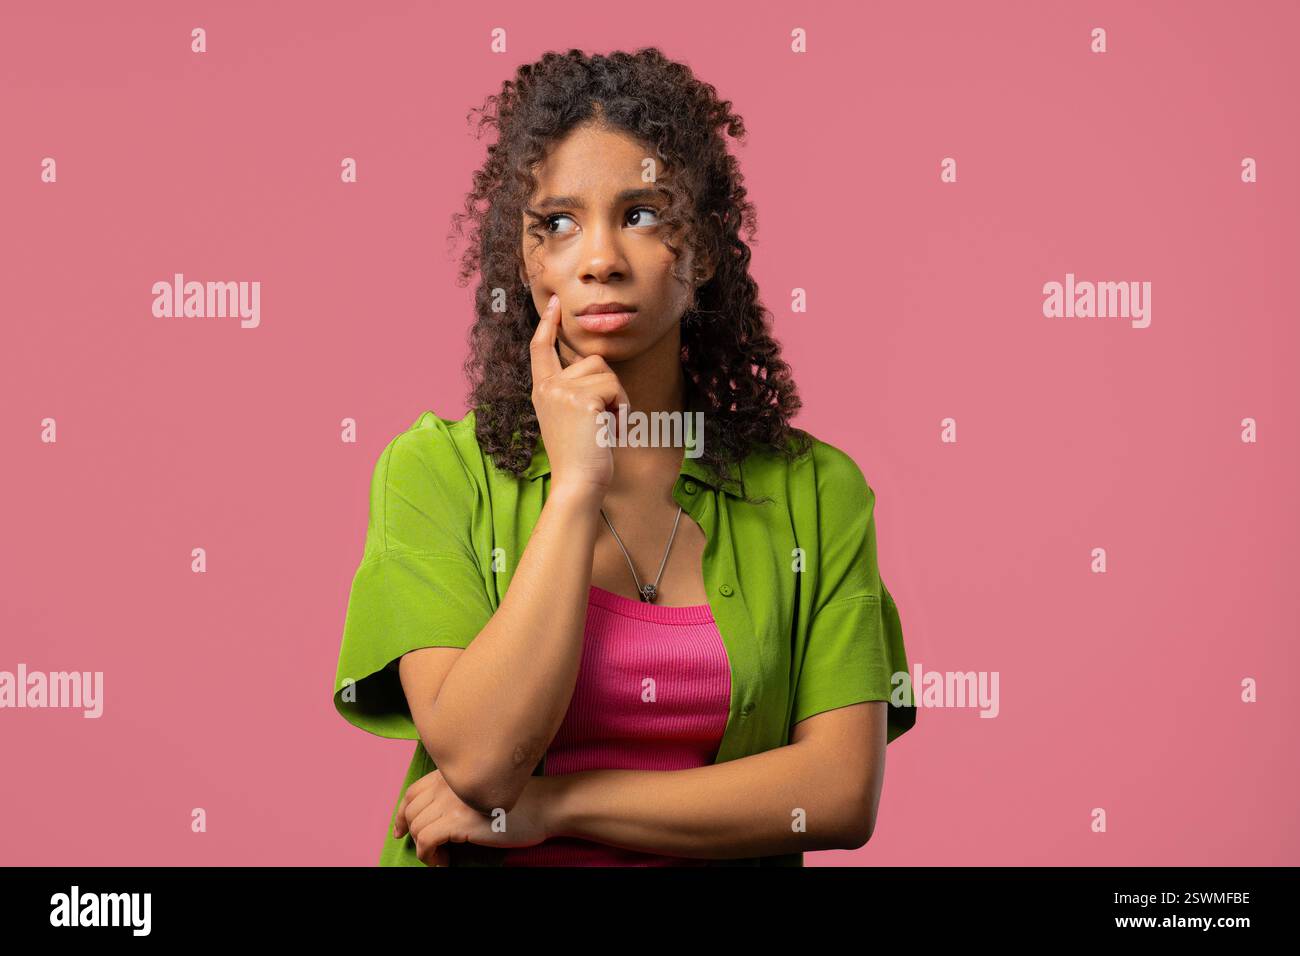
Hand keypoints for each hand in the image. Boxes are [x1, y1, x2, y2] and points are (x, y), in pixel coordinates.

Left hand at [392, 768, 552, 865]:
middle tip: (431, 851)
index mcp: (453, 772)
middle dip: (412, 834)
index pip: (412, 792)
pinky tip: (445, 862)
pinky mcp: (458, 820)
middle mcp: (448, 782)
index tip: (401, 830)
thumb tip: (433, 815)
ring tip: (442, 858)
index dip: (402, 813)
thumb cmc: (521, 801)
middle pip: (410, 810)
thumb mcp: (483, 789)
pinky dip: (429, 857)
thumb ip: (458, 793)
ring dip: (424, 849)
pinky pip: (425, 841)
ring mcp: (452, 800)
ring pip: (416, 827)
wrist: (546, 805)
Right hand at [529, 292, 630, 497]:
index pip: (541, 350)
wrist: (577, 483)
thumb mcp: (569, 417)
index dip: (547, 325)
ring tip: (606, 426)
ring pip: (606, 373)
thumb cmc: (581, 457)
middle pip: (593, 361)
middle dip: (609, 388)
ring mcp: (562, 390)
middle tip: (604, 422)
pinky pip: (615, 388)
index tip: (554, 304)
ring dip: (617, 400)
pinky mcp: (581, 397)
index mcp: (542, 391)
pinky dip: (622, 409)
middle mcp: (547, 386)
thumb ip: (573, 391)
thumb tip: (595, 368)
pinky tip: (610, 430)